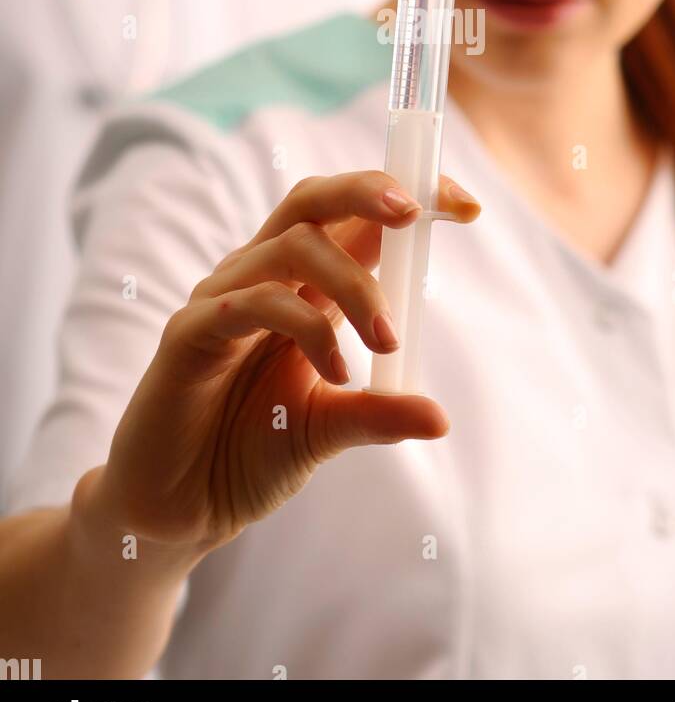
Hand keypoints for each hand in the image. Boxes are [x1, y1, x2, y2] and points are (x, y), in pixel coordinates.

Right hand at [98, 170, 480, 552]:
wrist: (180, 508)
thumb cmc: (247, 451)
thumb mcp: (326, 429)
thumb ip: (377, 413)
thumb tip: (440, 418)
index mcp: (299, 286)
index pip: (350, 217)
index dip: (404, 196)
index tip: (466, 207)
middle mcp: (260, 277)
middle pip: (311, 201)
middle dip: (367, 193)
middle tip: (416, 216)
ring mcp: (222, 299)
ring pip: (292, 248)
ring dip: (353, 286)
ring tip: (385, 342)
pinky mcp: (189, 333)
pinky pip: (251, 302)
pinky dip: (306, 328)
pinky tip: (336, 373)